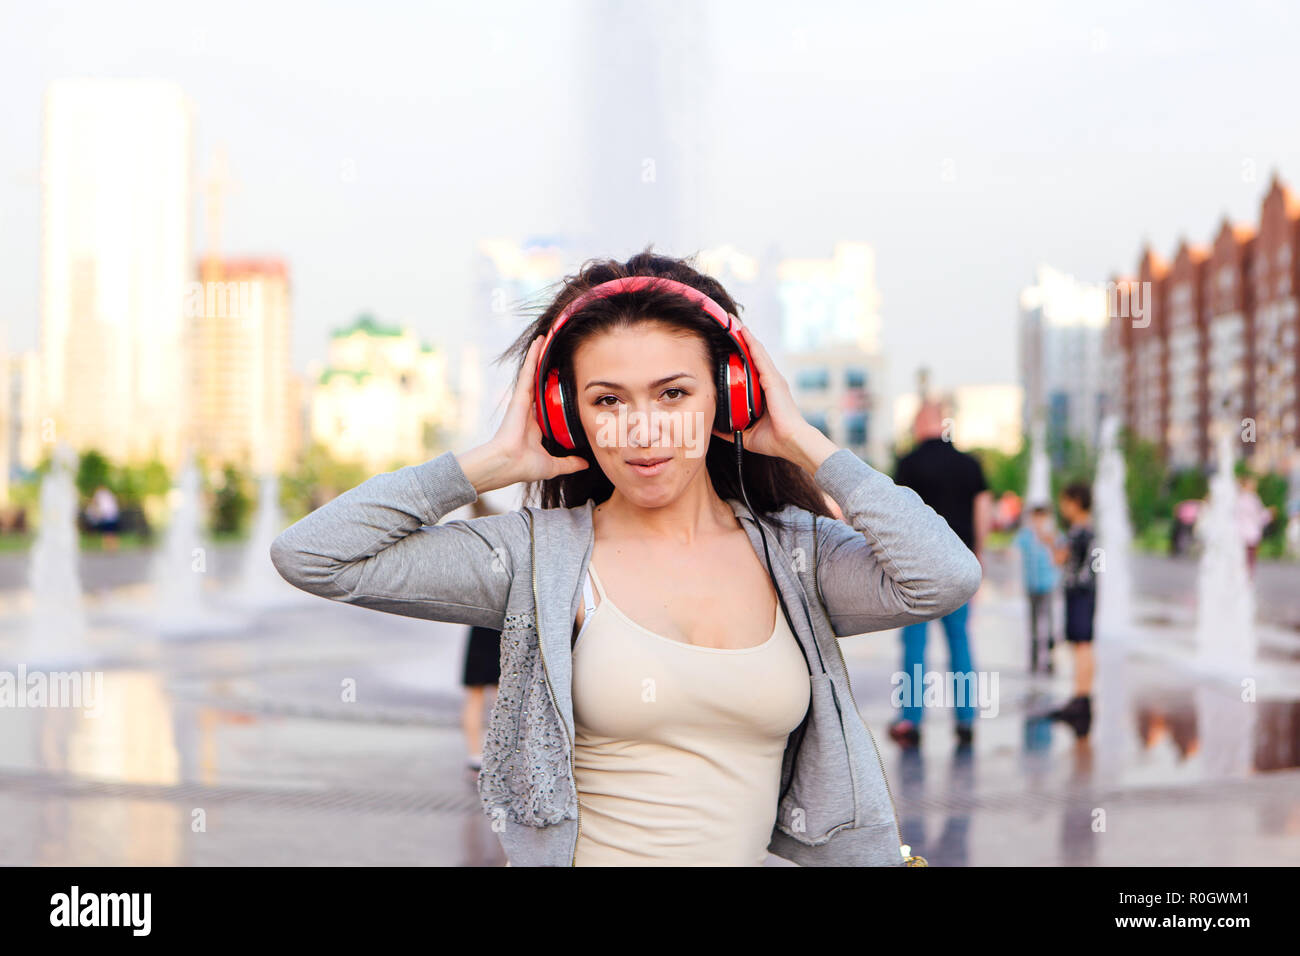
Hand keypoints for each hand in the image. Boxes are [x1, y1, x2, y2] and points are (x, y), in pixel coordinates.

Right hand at [457, 334, 589, 492]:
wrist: (508, 464)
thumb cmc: (523, 466)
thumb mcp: (553, 465)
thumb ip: (569, 463)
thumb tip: (585, 463)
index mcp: (535, 424)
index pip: (547, 402)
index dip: (554, 389)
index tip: (563, 378)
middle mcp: (529, 410)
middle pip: (540, 382)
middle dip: (546, 367)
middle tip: (556, 350)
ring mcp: (523, 401)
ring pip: (533, 373)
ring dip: (539, 355)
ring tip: (547, 338)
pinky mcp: (520, 396)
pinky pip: (528, 372)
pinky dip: (533, 357)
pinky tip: (539, 342)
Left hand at [710, 324, 833, 471]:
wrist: (791, 442)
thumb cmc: (774, 440)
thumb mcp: (744, 432)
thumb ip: (729, 428)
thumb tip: (711, 425)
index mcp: (764, 393)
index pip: (750, 369)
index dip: (741, 355)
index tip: (729, 344)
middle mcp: (769, 382)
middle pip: (753, 356)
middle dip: (741, 340)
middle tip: (729, 324)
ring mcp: (772, 379)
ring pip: (756, 352)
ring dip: (744, 336)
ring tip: (733, 322)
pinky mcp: (773, 379)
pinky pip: (760, 357)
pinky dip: (751, 343)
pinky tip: (743, 332)